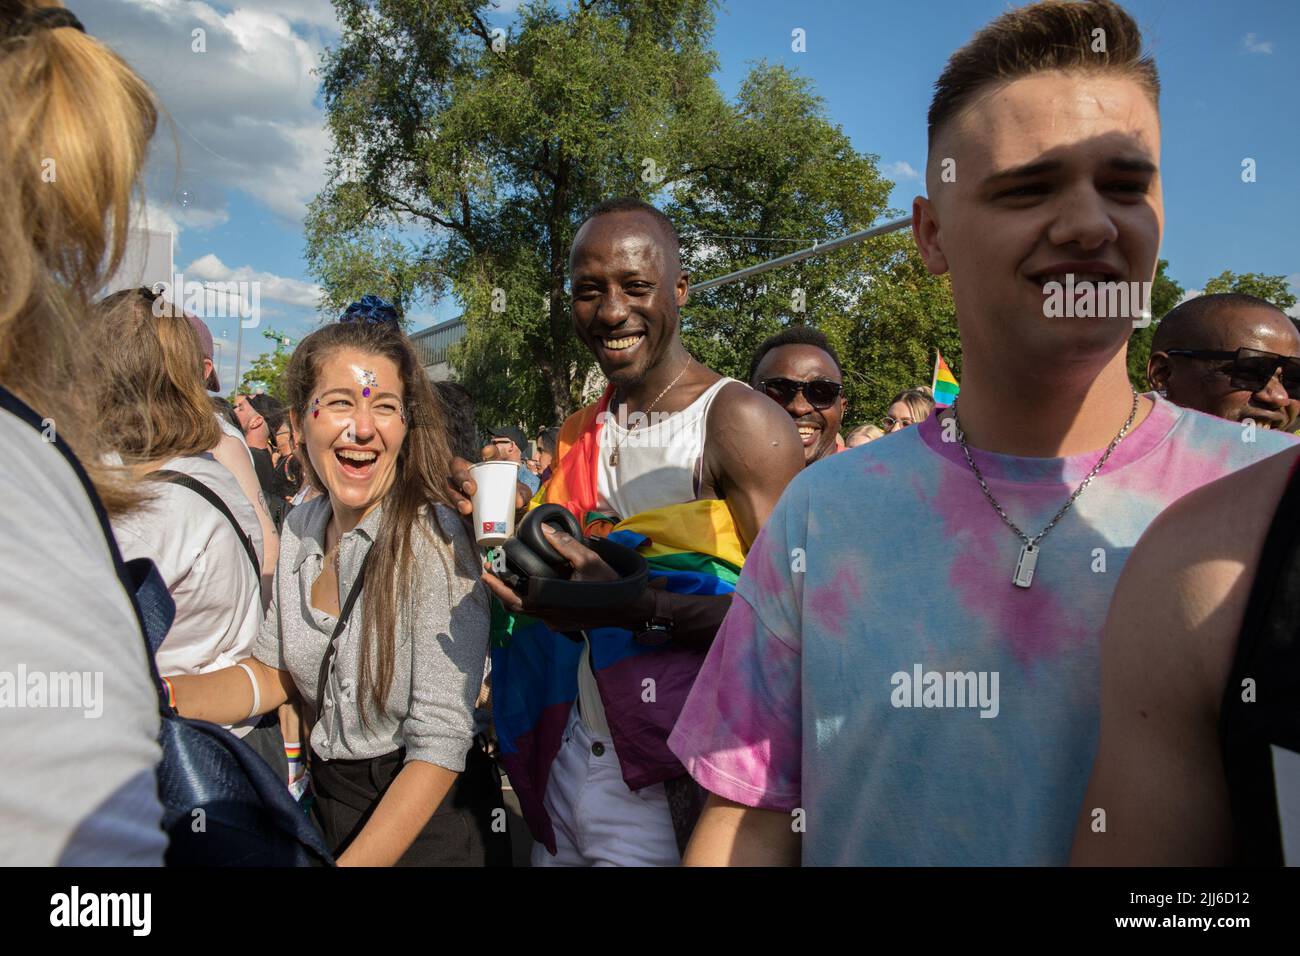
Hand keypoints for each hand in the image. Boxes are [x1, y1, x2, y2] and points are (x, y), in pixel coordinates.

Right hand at [447, 455, 532, 521]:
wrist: (506, 514)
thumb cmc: (512, 497)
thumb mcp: (521, 495)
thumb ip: (522, 495)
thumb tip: (518, 501)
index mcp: (492, 465)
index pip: (491, 453)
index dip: (489, 450)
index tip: (486, 453)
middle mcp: (473, 471)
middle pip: (459, 467)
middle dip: (462, 476)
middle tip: (471, 489)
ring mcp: (462, 486)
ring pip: (450, 485)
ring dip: (456, 495)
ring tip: (467, 507)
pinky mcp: (458, 500)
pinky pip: (452, 501)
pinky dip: (458, 506)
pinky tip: (465, 512)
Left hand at [482, 524, 647, 631]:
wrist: (628, 608)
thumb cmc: (609, 584)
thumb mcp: (588, 559)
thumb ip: (564, 544)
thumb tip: (545, 529)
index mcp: (550, 601)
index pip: (514, 597)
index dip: (497, 586)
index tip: (486, 572)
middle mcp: (548, 616)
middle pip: (515, 607)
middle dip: (500, 591)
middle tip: (488, 574)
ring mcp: (555, 623)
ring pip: (526, 612)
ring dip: (514, 596)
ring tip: (506, 578)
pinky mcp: (562, 625)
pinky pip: (539, 614)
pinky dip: (529, 601)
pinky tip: (532, 587)